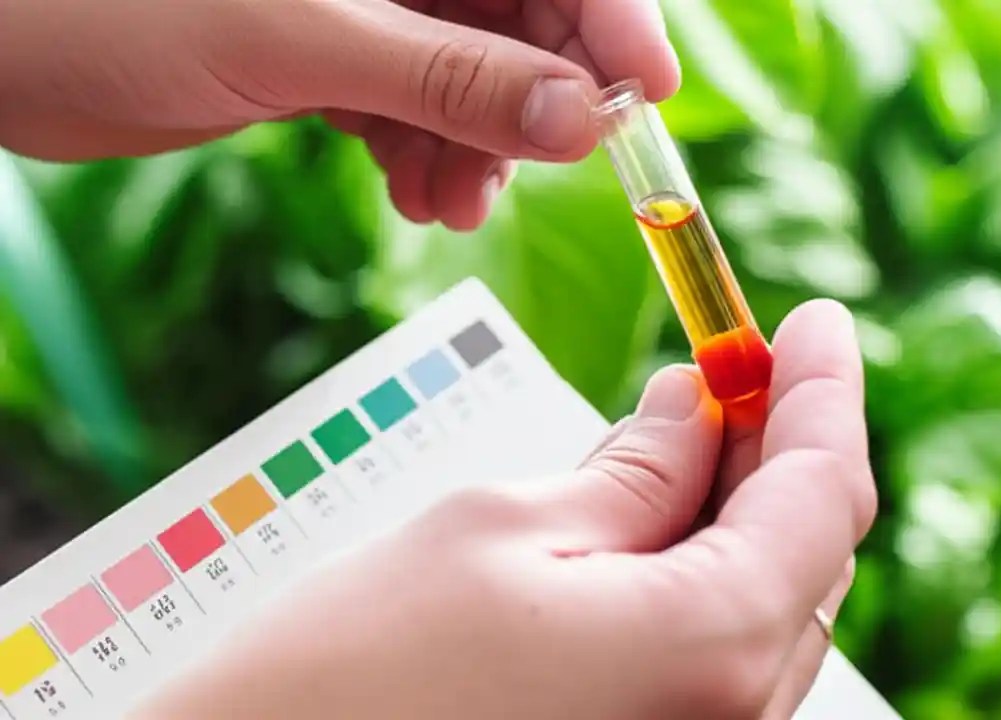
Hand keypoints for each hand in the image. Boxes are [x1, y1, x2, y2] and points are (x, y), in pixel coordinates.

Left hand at [0, 0, 679, 228]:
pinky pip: (416, 100)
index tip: (642, 94)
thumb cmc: (110, 5)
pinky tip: (419, 194)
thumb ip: (448, 77)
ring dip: (480, 142)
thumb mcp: (302, 39)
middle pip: (519, 11)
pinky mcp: (331, 48)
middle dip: (536, 97)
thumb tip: (581, 118)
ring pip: (471, 68)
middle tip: (541, 167)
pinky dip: (428, 151)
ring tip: (453, 201)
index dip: (606, 14)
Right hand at [130, 300, 876, 719]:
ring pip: (768, 603)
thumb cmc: (352, 676)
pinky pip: (717, 652)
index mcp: (708, 646)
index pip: (823, 494)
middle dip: (781, 443)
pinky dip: (704, 569)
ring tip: (691, 424)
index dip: (826, 392)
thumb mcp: (502, 529)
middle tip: (738, 360)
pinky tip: (655, 514)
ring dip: (744, 505)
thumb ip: (634, 471)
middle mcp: (729, 718)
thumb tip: (699, 408)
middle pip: (807, 550)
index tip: (819, 319)